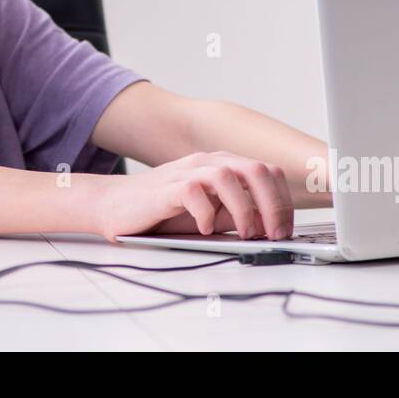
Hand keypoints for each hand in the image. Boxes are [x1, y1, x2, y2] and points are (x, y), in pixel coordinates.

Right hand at [91, 151, 293, 242]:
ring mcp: (187, 171)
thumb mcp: (209, 214)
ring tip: (245, 234)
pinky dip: (205, 213)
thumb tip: (268, 227)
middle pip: (256, 170)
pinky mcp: (166, 187)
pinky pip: (194, 191)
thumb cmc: (161, 212)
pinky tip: (204, 229)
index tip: (286, 229)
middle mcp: (208, 162)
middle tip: (275, 234)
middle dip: (273, 205)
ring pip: (229, 176)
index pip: (267, 172)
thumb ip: (236, 215)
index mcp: (223, 165)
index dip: (284, 201)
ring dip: (245, 209)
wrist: (112, 205)